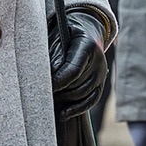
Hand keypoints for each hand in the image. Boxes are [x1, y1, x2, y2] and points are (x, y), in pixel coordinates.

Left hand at [52, 4, 111, 118]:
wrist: (85, 32)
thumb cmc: (66, 34)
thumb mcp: (57, 37)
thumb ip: (52, 54)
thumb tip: (47, 76)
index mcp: (87, 45)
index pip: (74, 69)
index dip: (59, 81)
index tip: (46, 87)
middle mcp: (99, 61)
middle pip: (78, 84)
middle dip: (60, 91)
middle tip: (44, 93)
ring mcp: (101, 73)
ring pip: (83, 94)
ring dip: (66, 99)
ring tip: (51, 98)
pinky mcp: (101, 84)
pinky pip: (91, 101)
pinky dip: (77, 109)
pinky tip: (64, 114)